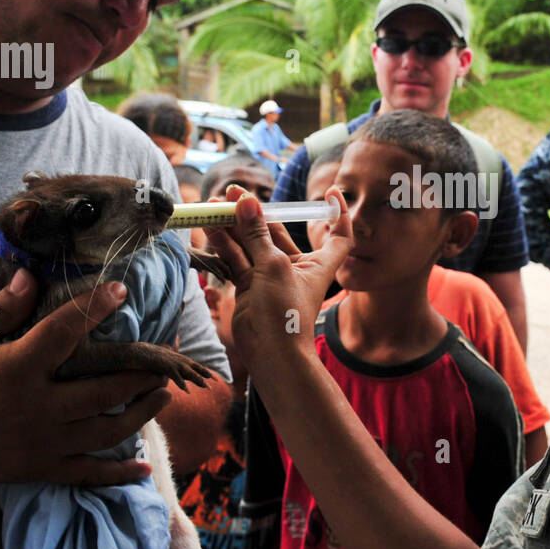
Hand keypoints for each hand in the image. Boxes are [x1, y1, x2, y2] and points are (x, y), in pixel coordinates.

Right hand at [0, 270, 172, 487]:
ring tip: (164, 394)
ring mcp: (41, 443)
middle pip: (104, 390)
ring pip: (106, 431)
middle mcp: (36, 408)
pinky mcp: (39, 469)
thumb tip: (32, 275)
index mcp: (16, 370)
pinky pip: (86, 474)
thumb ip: (0, 310)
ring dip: (141, 412)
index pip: (64, 333)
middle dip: (141, 373)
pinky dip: (117, 473)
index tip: (122, 291)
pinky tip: (143, 468)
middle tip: (168, 360)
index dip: (94, 309)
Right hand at [200, 186, 351, 373]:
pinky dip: (224, 243)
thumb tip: (247, 202)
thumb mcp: (274, 266)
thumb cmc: (285, 312)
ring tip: (216, 204)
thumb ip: (257, 234)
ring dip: (234, 225)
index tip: (332, 193)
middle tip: (234, 193)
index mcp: (318, 264)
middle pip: (277, 232)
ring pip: (251, 244)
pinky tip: (210, 226)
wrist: (271, 355)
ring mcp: (269, 277)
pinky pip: (236, 258)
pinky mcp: (248, 286)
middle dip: (257, 213)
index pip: (338, 236)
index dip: (339, 213)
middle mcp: (295, 268)